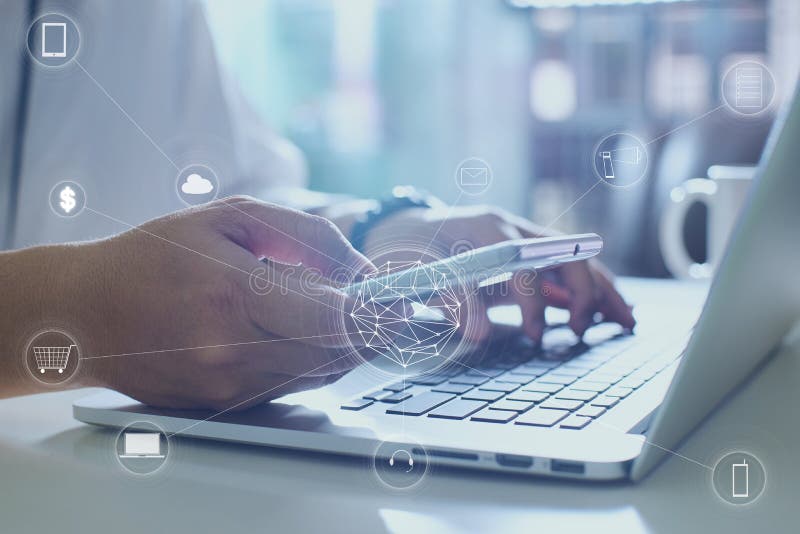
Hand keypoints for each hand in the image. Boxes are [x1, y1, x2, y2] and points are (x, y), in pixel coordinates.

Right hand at [69, 197, 373, 409]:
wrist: (86, 315)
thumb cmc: (155, 256)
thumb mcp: (229, 218)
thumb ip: (307, 237)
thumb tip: (363, 271)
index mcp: (236, 293)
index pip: (337, 317)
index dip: (383, 311)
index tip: (404, 297)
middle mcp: (236, 350)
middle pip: (341, 352)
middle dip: (377, 328)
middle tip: (388, 302)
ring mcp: (232, 385)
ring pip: (325, 371)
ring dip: (349, 343)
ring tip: (343, 309)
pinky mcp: (228, 404)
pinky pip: (297, 384)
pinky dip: (318, 357)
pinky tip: (307, 330)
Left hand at [364, 205, 634, 342]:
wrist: (403, 231)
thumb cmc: (410, 250)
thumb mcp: (420, 273)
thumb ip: (451, 299)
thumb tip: (480, 333)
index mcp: (485, 228)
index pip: (523, 262)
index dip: (533, 300)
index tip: (535, 334)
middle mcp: (510, 227)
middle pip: (563, 253)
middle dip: (580, 291)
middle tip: (582, 330)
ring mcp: (521, 237)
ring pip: (572, 259)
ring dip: (598, 289)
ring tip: (624, 320)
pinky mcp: (525, 252)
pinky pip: (564, 269)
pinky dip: (586, 290)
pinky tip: (605, 311)